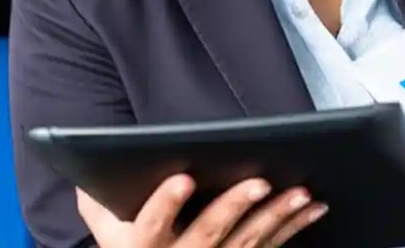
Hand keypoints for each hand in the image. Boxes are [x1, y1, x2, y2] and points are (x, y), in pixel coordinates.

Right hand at [77, 174, 328, 246]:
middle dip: (235, 207)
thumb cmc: (132, 247)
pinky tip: (315, 206)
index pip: (150, 226)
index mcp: (144, 247)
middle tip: (259, 183)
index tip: (182, 177)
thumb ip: (99, 202)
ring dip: (277, 217)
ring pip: (248, 242)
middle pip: (208, 234)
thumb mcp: (109, 230)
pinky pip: (272, 245)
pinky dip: (296, 226)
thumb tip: (89, 166)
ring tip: (300, 193)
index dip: (165, 203)